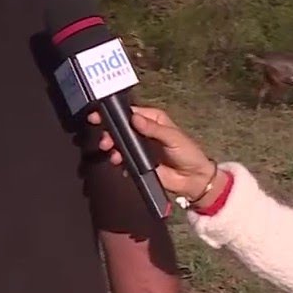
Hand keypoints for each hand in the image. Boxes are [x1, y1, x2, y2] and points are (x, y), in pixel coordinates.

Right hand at [86, 105, 218, 202]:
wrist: (192, 180)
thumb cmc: (188, 153)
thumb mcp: (173, 137)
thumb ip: (153, 128)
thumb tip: (135, 118)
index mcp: (153, 120)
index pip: (131, 113)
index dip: (116, 113)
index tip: (100, 115)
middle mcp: (144, 132)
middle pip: (121, 128)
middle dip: (110, 132)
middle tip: (105, 140)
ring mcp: (140, 147)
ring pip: (120, 144)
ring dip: (113, 148)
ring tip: (113, 153)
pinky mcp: (138, 162)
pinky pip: (124, 159)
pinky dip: (119, 161)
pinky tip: (121, 164)